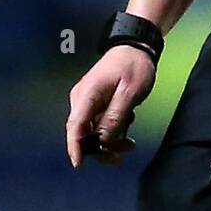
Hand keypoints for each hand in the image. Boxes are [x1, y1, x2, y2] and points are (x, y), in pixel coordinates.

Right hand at [66, 45, 155, 168]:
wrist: (135, 46)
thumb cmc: (133, 65)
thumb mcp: (129, 92)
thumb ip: (115, 116)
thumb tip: (103, 139)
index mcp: (87, 94)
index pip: (75, 126)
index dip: (75, 147)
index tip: (78, 164)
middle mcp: (82, 99)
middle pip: (83, 133)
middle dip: (100, 148)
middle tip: (120, 155)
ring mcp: (88, 100)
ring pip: (92, 130)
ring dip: (109, 140)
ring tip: (129, 143)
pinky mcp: (95, 102)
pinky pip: (98, 123)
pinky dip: (111, 130)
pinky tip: (126, 126)